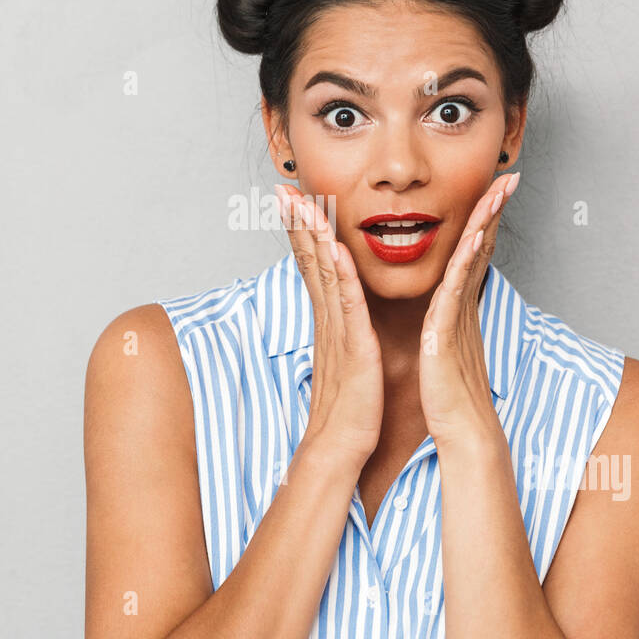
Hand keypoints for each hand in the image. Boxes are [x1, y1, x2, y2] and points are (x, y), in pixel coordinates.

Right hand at [275, 184, 383, 468]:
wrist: (340, 450)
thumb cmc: (348, 410)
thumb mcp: (344, 361)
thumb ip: (342, 334)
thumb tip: (340, 318)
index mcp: (328, 322)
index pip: (312, 267)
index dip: (301, 232)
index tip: (293, 201)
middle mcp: (327, 321)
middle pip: (309, 262)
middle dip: (298, 223)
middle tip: (285, 188)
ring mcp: (338, 333)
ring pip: (324, 274)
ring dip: (313, 236)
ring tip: (302, 203)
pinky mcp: (354, 348)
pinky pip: (346, 305)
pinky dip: (340, 275)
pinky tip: (333, 248)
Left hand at [418, 172, 519, 450]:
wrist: (462, 432)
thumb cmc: (451, 395)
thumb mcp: (446, 347)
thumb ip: (448, 323)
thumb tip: (447, 309)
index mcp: (459, 307)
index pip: (474, 252)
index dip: (484, 220)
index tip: (493, 189)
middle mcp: (464, 305)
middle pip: (482, 246)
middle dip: (494, 210)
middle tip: (508, 177)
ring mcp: (459, 316)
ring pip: (474, 259)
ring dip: (486, 223)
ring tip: (499, 191)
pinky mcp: (447, 332)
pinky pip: (457, 290)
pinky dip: (465, 261)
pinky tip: (472, 238)